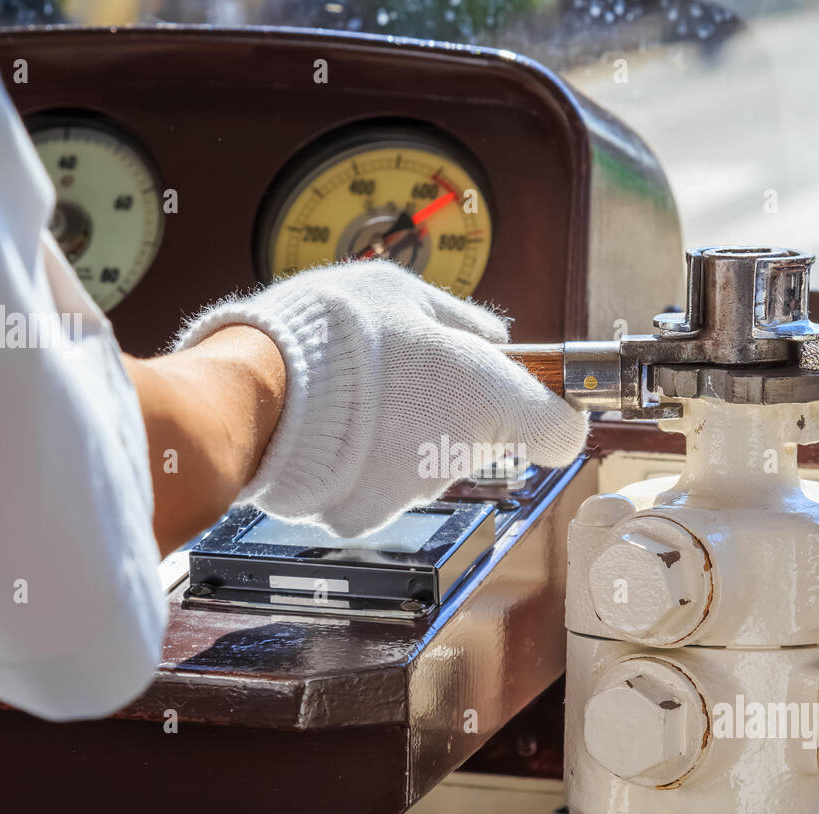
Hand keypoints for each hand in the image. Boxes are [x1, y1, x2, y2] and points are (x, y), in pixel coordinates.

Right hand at [174, 260, 587, 536]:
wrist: (257, 388)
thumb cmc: (337, 328)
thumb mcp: (405, 292)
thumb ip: (461, 321)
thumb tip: (498, 338)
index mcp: (488, 395)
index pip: (561, 432)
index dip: (550, 415)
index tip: (531, 400)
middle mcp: (461, 451)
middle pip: (479, 439)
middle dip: (452, 412)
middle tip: (402, 376)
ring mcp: (415, 490)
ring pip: (423, 462)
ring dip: (400, 435)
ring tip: (350, 397)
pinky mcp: (367, 516)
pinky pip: (373, 488)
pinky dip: (357, 467)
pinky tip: (327, 433)